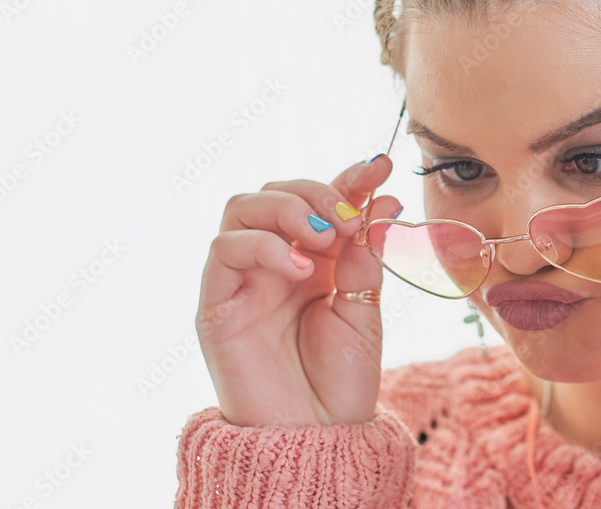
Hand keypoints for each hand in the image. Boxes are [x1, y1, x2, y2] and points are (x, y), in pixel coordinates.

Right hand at [195, 156, 401, 427]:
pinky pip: (225, 248)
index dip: (350, 177)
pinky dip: (264, 246)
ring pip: (243, 206)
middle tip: (349, 218)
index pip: (324, 201)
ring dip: (289, 209)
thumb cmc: (340, 380)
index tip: (382, 165)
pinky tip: (301, 270)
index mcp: (317, 259)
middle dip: (318, 191)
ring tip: (325, 239)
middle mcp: (277, 260)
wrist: (314, 436)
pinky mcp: (216, 300)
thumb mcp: (364, 309)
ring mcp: (244, 277)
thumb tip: (383, 202)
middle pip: (277, 191)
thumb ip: (366, 256)